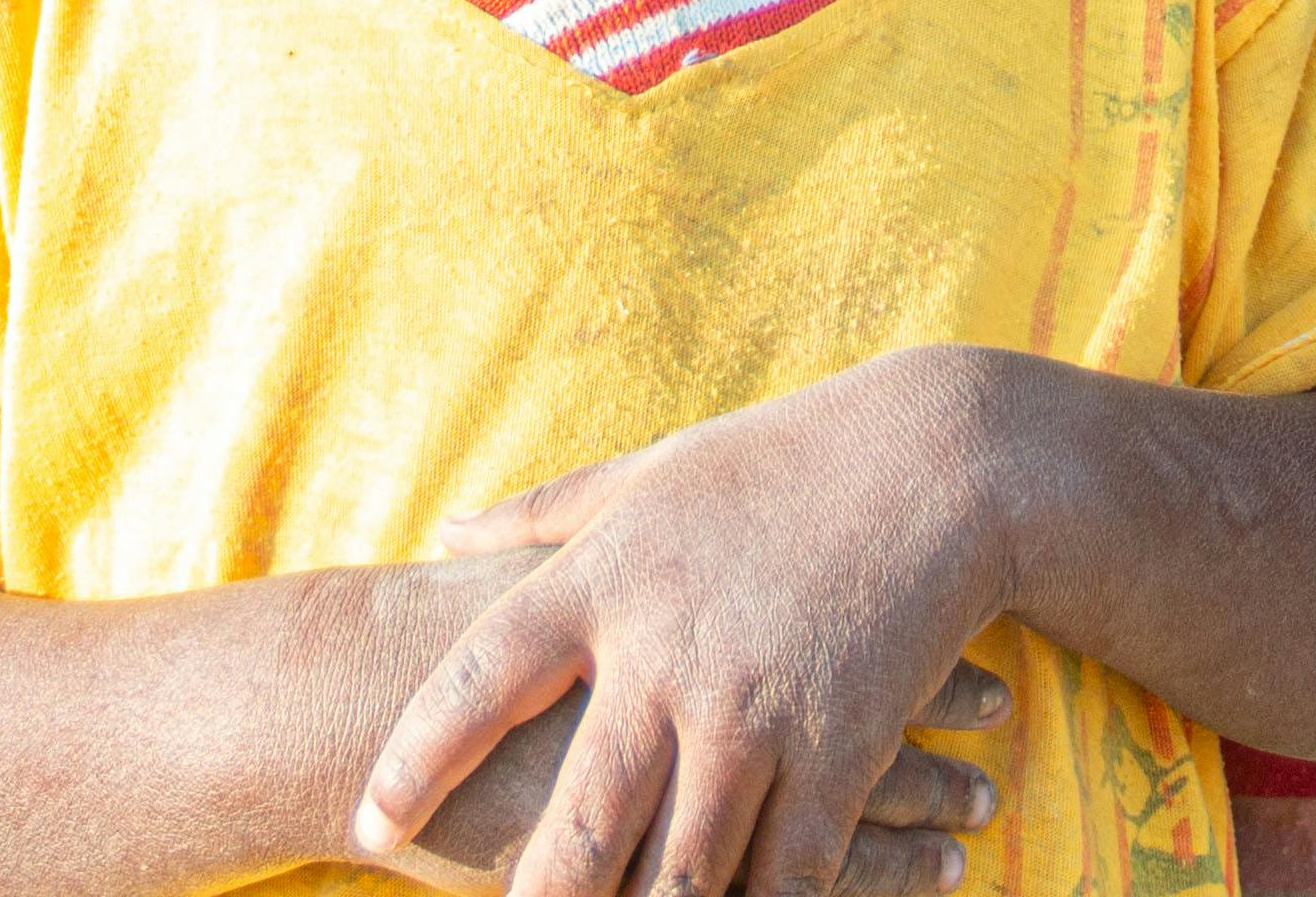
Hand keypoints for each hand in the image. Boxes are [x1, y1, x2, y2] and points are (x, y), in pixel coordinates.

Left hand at [360, 358, 1019, 896]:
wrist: (941, 460)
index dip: (418, 757)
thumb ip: (541, 511)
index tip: (374, 822)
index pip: (482, 682)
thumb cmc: (780, 460)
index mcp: (606, 583)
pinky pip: (789, 875)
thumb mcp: (650, 474)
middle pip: (579, 824)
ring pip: (681, 878)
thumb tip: (443, 529)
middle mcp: (669, 661)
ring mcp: (757, 716)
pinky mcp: (841, 753)